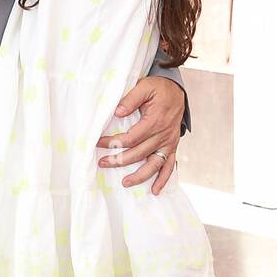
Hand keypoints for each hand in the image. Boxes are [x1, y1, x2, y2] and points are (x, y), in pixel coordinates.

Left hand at [96, 76, 184, 195]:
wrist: (177, 91)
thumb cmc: (158, 89)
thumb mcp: (144, 87)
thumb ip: (131, 99)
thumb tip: (118, 112)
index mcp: (155, 121)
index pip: (131, 138)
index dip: (114, 143)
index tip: (98, 144)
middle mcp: (163, 135)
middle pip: (139, 153)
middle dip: (120, 160)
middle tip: (103, 164)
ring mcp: (169, 143)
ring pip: (154, 164)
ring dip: (140, 176)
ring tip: (125, 183)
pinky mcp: (172, 147)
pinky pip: (169, 166)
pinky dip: (163, 179)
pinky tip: (155, 190)